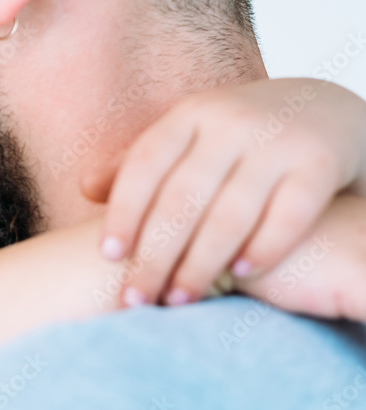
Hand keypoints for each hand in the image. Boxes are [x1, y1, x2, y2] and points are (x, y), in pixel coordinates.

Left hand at [81, 78, 365, 307]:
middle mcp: (229, 123)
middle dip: (155, 254)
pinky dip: (264, 246)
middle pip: (182, 197)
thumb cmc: (237, 138)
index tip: (109, 256)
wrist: (324, 109)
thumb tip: (85, 188)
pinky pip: (290, 213)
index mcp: (189, 116)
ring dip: (201, 262)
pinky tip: (242, 275)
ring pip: (230, 212)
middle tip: (137, 299)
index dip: (125, 211)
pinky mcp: (319, 162)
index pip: (145, 165)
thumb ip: (140, 164)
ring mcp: (276, 141)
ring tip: (179, 300)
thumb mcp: (189, 137)